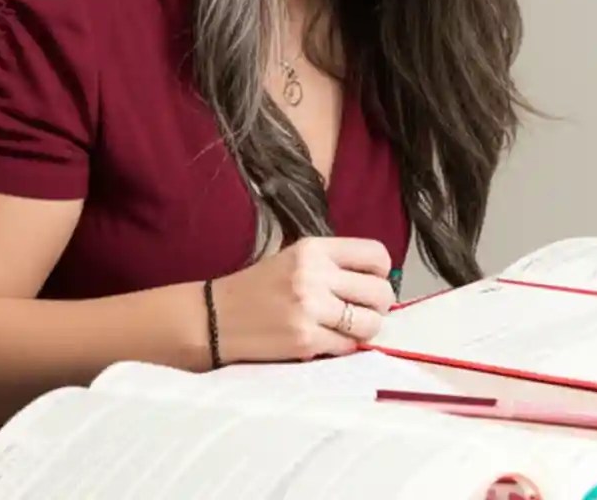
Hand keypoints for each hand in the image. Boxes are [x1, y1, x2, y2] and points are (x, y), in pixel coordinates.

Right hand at [210, 237, 395, 363]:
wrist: (214, 318)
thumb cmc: (260, 288)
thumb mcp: (296, 258)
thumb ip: (336, 264)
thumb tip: (382, 281)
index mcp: (315, 249)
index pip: (377, 255)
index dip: (382, 273)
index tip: (370, 283)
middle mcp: (315, 275)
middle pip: (381, 292)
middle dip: (378, 306)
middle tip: (362, 311)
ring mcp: (310, 309)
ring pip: (371, 323)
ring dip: (365, 330)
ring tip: (346, 328)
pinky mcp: (305, 340)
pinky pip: (348, 347)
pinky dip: (343, 347)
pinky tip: (324, 340)